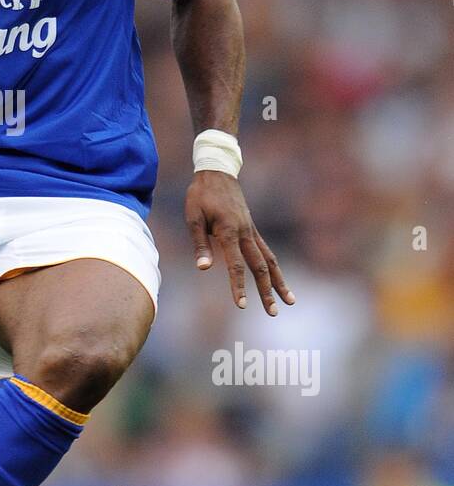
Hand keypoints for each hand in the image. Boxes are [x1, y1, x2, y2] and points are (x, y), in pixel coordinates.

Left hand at [184, 171, 293, 315]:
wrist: (217, 172)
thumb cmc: (201, 195)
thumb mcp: (193, 217)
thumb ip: (200, 244)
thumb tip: (203, 269)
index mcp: (229, 231)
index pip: (236, 265)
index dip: (238, 286)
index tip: (242, 306)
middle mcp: (245, 232)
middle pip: (261, 267)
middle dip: (268, 291)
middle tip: (274, 313)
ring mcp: (251, 231)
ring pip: (270, 260)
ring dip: (279, 282)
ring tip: (290, 301)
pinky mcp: (252, 229)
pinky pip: (266, 251)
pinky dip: (273, 267)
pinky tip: (277, 280)